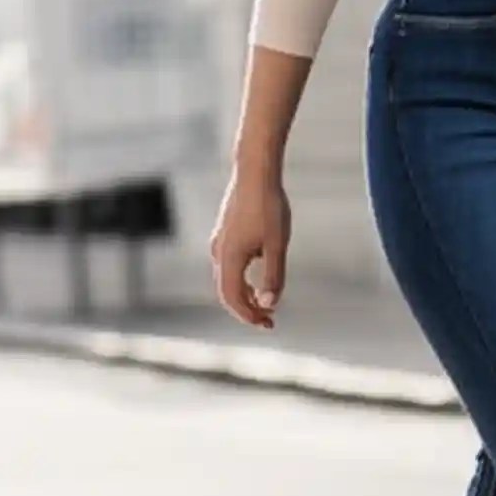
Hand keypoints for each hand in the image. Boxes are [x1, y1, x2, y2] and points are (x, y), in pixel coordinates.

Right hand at [209, 166, 291, 328]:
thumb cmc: (269, 206)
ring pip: (227, 278)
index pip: (232, 298)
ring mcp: (220, 241)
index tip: (268, 324)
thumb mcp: (277, 244)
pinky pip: (229, 266)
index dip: (248, 315)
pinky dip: (242, 280)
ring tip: (266, 304)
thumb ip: (274, 276)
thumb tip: (269, 305)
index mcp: (229, 257)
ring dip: (245, 295)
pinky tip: (258, 280)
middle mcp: (218, 251)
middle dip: (247, 309)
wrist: (255, 171)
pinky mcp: (226, 233)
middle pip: (227, 291)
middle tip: (269, 321)